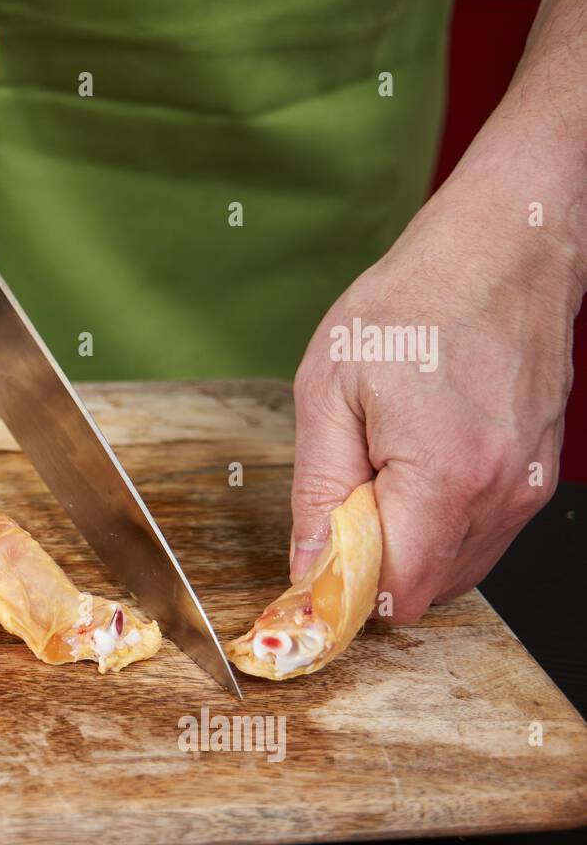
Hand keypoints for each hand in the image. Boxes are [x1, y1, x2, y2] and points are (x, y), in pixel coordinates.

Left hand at [290, 132, 580, 622]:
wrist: (502, 249)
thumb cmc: (411, 304)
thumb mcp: (329, 391)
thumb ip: (318, 491)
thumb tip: (308, 569)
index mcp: (445, 475)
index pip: (396, 589)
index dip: (345, 595)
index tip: (311, 574)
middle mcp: (500, 493)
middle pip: (426, 587)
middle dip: (372, 569)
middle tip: (341, 504)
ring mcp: (527, 487)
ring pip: (455, 568)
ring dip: (406, 547)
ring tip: (380, 471)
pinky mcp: (536, 476)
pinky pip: (480, 535)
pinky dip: (437, 526)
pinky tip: (412, 470)